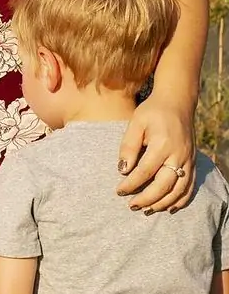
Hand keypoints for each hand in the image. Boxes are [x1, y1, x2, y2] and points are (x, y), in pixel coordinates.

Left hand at [117, 94, 195, 212]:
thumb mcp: (135, 123)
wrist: (177, 103)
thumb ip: (129, 146)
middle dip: (147, 199)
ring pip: (178, 190)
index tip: (119, 191)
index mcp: (162, 145)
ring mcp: (188, 160)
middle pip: (164, 186)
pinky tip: (168, 207)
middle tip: (131, 206)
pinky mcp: (192, 163)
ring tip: (146, 210)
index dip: (131, 184)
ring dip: (162, 203)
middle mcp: (178, 156)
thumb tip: (123, 170)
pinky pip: (189, 187)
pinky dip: (179, 200)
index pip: (145, 172)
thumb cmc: (152, 111)